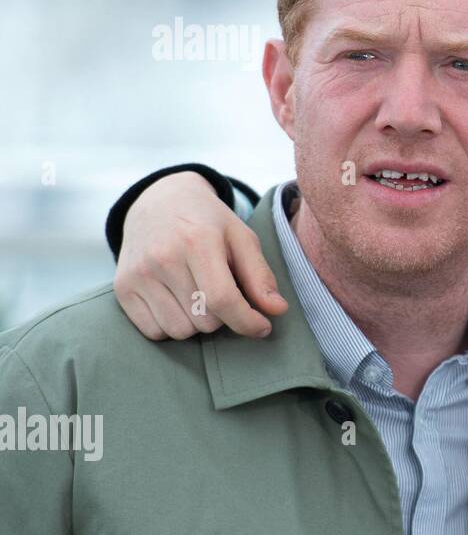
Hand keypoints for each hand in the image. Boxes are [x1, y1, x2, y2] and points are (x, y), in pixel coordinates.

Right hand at [113, 172, 287, 338]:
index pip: (222, 299)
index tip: (263, 327)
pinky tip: (178, 302)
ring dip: (197, 324)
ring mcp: (138, 274)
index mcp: (197, 241)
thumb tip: (278, 310)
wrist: (159, 203)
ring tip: (199, 296)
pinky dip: (172, 326)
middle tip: (222, 294)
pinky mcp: (123, 288)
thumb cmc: (208, 223)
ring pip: (180, 331)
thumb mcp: (241, 238)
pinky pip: (154, 332)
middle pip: (204, 320)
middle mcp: (162, 258)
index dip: (247, 321)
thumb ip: (260, 275)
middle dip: (223, 317)